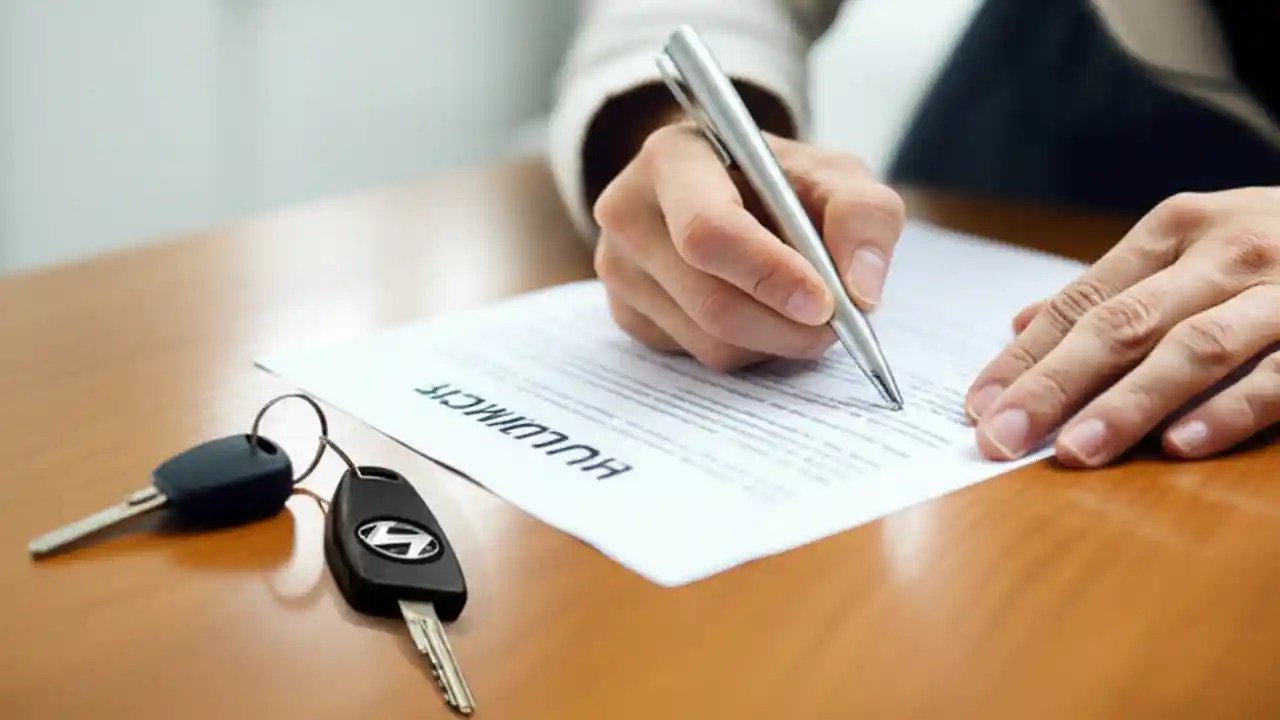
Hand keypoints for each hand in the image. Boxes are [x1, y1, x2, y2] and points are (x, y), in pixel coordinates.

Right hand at [592, 123, 905, 370]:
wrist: (732, 192)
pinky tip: (761, 314)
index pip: (709, 231)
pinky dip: (747, 349)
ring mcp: (618, 268)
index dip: (770, 275)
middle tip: (836, 326)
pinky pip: (696, 357)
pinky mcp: (625, 313)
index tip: (825, 303)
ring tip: (803, 313)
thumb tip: (860, 292)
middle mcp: (628, 211)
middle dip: (786, 325)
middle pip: (710, 299)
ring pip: (707, 340)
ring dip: (774, 342)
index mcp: (673, 158)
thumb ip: (864, 216)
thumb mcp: (835, 175)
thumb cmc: (782, 181)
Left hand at [965, 187, 1279, 464]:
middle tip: (998, 438)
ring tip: (1073, 451)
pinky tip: (1180, 447)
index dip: (1024, 357)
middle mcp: (1225, 252)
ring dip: (1127, 404)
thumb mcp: (1195, 248)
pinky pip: (1278, 376)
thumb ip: (1113, 288)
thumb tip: (1021, 325)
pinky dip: (1229, 411)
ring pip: (1193, 350)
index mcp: (1176, 230)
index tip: (976, 406)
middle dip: (1050, 386)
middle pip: (1121, 325)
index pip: (1081, 301)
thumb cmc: (1277, 249)